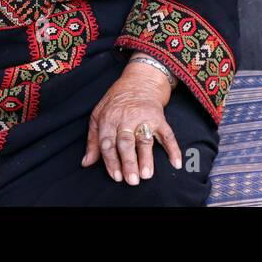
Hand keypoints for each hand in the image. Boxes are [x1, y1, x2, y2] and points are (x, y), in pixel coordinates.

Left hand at [81, 59, 182, 184]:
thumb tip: (85, 163)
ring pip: (145, 140)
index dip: (111, 160)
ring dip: (146, 158)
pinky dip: (173, 149)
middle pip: (126, 142)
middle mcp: (126, 118)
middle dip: (128, 161)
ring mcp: (144, 117)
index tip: (116, 177)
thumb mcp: (98, 115)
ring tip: (147, 175)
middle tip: (131, 180)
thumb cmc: (116, 101)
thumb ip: (92, 140)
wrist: (140, 80)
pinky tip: (176, 163)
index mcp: (109, 118)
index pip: (108, 142)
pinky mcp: (159, 118)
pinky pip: (168, 134)